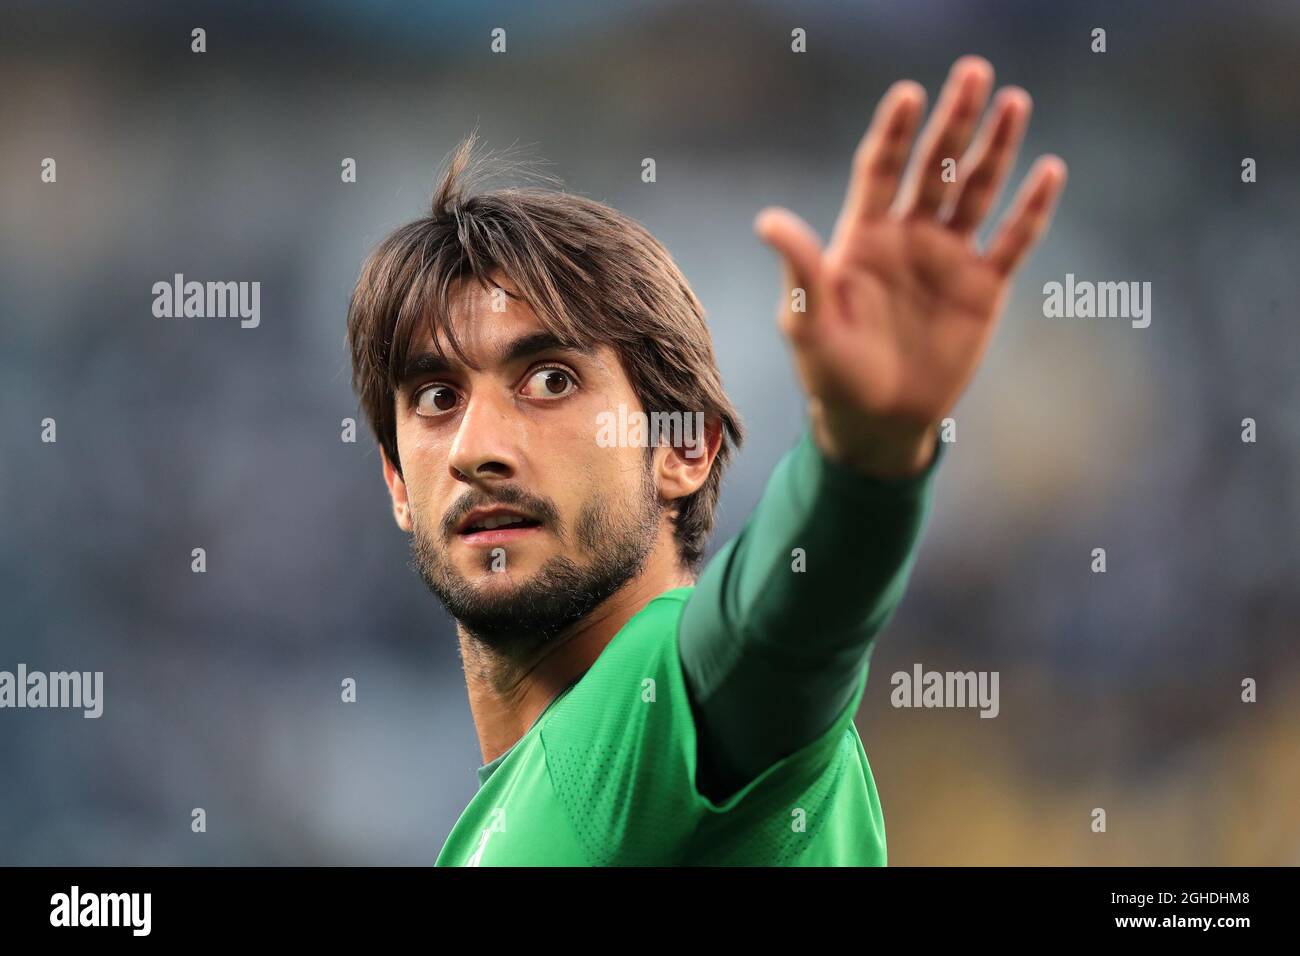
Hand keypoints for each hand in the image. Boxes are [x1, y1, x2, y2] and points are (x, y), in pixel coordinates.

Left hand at [756, 55, 1066, 477]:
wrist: (876, 419)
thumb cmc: (831, 371)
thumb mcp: (807, 321)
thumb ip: (799, 268)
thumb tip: (767, 219)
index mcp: (863, 236)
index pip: (880, 170)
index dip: (893, 133)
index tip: (907, 93)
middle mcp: (908, 237)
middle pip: (934, 166)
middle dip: (953, 121)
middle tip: (974, 72)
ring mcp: (948, 258)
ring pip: (976, 191)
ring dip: (995, 148)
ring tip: (1014, 101)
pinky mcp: (983, 288)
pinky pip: (1013, 240)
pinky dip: (1031, 208)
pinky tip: (1049, 170)